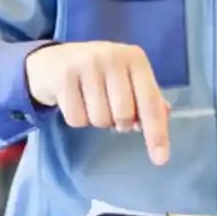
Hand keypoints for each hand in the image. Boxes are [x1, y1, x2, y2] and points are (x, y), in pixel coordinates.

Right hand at [24, 41, 169, 164]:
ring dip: (97, 120)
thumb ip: (147, 97)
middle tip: (111, 110)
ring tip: (91, 102)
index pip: (150, 101)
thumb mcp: (125, 78)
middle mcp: (112, 56)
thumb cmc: (98, 73)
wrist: (52, 61)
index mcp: (134, 57)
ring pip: (100, 119)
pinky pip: (77, 120)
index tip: (161, 159)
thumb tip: (164, 116)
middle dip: (119, 123)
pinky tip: (74, 101)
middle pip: (124, 115)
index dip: (156, 132)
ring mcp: (86, 64)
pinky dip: (78, 119)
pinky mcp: (63, 77)